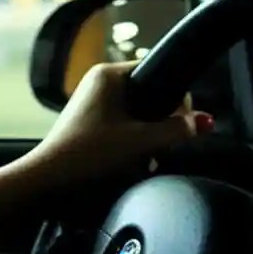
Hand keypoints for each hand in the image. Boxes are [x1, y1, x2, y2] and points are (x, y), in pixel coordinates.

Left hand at [22, 61, 214, 187]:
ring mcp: (92, 103)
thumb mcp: (140, 142)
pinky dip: (132, 142)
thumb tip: (206, 121)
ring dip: (147, 137)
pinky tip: (133, 163)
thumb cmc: (87, 155)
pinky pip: (122, 126)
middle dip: (161, 123)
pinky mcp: (89, 123)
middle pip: (150, 95)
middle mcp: (99, 82)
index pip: (157, 71)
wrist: (46, 182)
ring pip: (137, 114)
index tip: (181, 125)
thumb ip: (177, 130)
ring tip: (146, 159)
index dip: (175, 99)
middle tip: (161, 147)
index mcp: (109, 74)